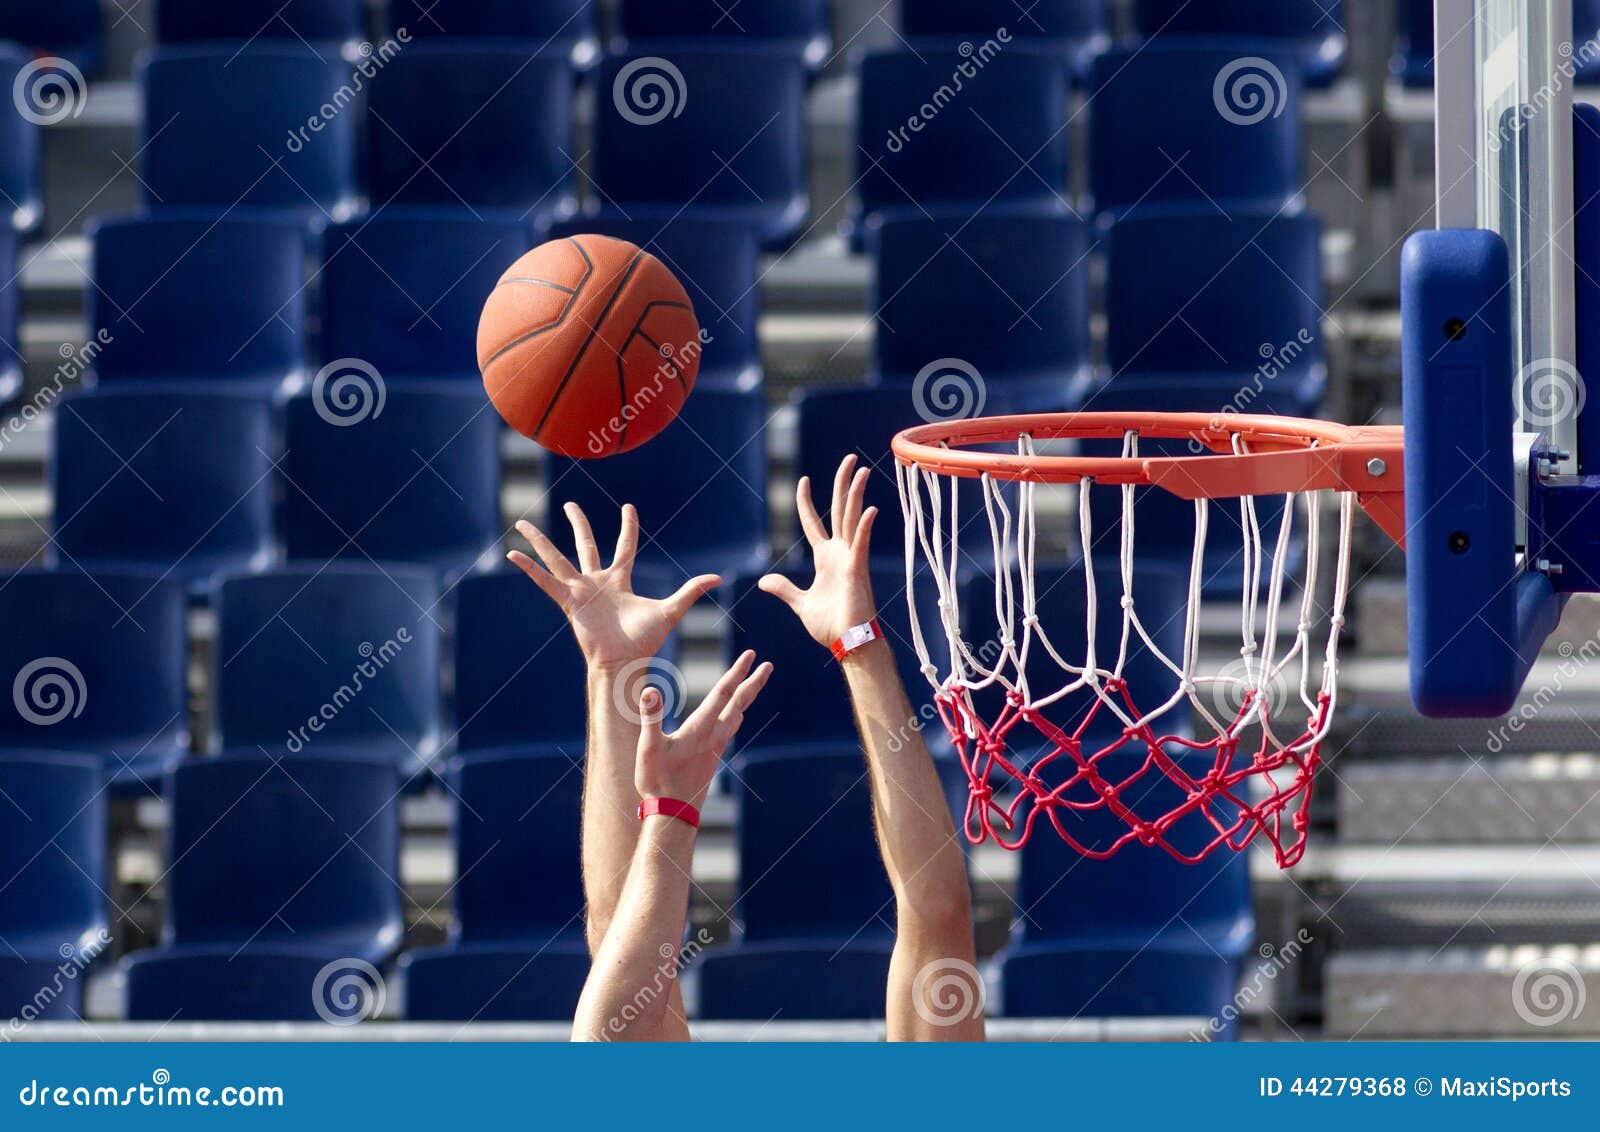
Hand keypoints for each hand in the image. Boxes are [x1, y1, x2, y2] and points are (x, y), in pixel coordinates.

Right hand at [509, 503, 719, 671]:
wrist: (624, 661)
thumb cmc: (645, 640)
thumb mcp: (670, 609)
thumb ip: (691, 591)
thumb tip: (719, 577)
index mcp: (620, 580)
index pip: (625, 546)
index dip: (627, 526)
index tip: (628, 507)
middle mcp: (597, 581)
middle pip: (585, 544)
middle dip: (578, 524)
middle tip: (569, 505)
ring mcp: (579, 590)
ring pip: (556, 557)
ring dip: (539, 540)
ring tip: (521, 522)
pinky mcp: (568, 601)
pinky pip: (545, 581)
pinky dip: (528, 569)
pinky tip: (511, 553)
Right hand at [635, 651, 772, 808]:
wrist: (674, 814)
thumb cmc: (658, 781)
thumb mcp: (648, 747)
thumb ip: (650, 718)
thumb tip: (651, 691)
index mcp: (700, 728)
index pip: (722, 693)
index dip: (736, 672)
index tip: (751, 655)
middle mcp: (714, 735)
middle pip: (739, 702)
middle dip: (753, 682)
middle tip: (768, 665)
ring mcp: (716, 747)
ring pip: (737, 716)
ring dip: (746, 698)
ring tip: (754, 686)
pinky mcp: (713, 757)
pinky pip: (730, 730)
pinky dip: (736, 715)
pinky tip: (734, 717)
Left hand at [760, 455, 878, 648]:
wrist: (849, 644)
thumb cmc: (831, 626)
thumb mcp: (800, 604)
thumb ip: (784, 589)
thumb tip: (763, 581)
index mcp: (825, 558)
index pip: (814, 522)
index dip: (807, 501)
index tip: (803, 481)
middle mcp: (840, 553)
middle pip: (840, 510)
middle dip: (842, 484)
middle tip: (849, 459)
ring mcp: (850, 559)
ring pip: (852, 518)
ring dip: (855, 494)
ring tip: (860, 470)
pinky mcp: (857, 570)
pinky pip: (860, 544)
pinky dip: (863, 527)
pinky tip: (869, 509)